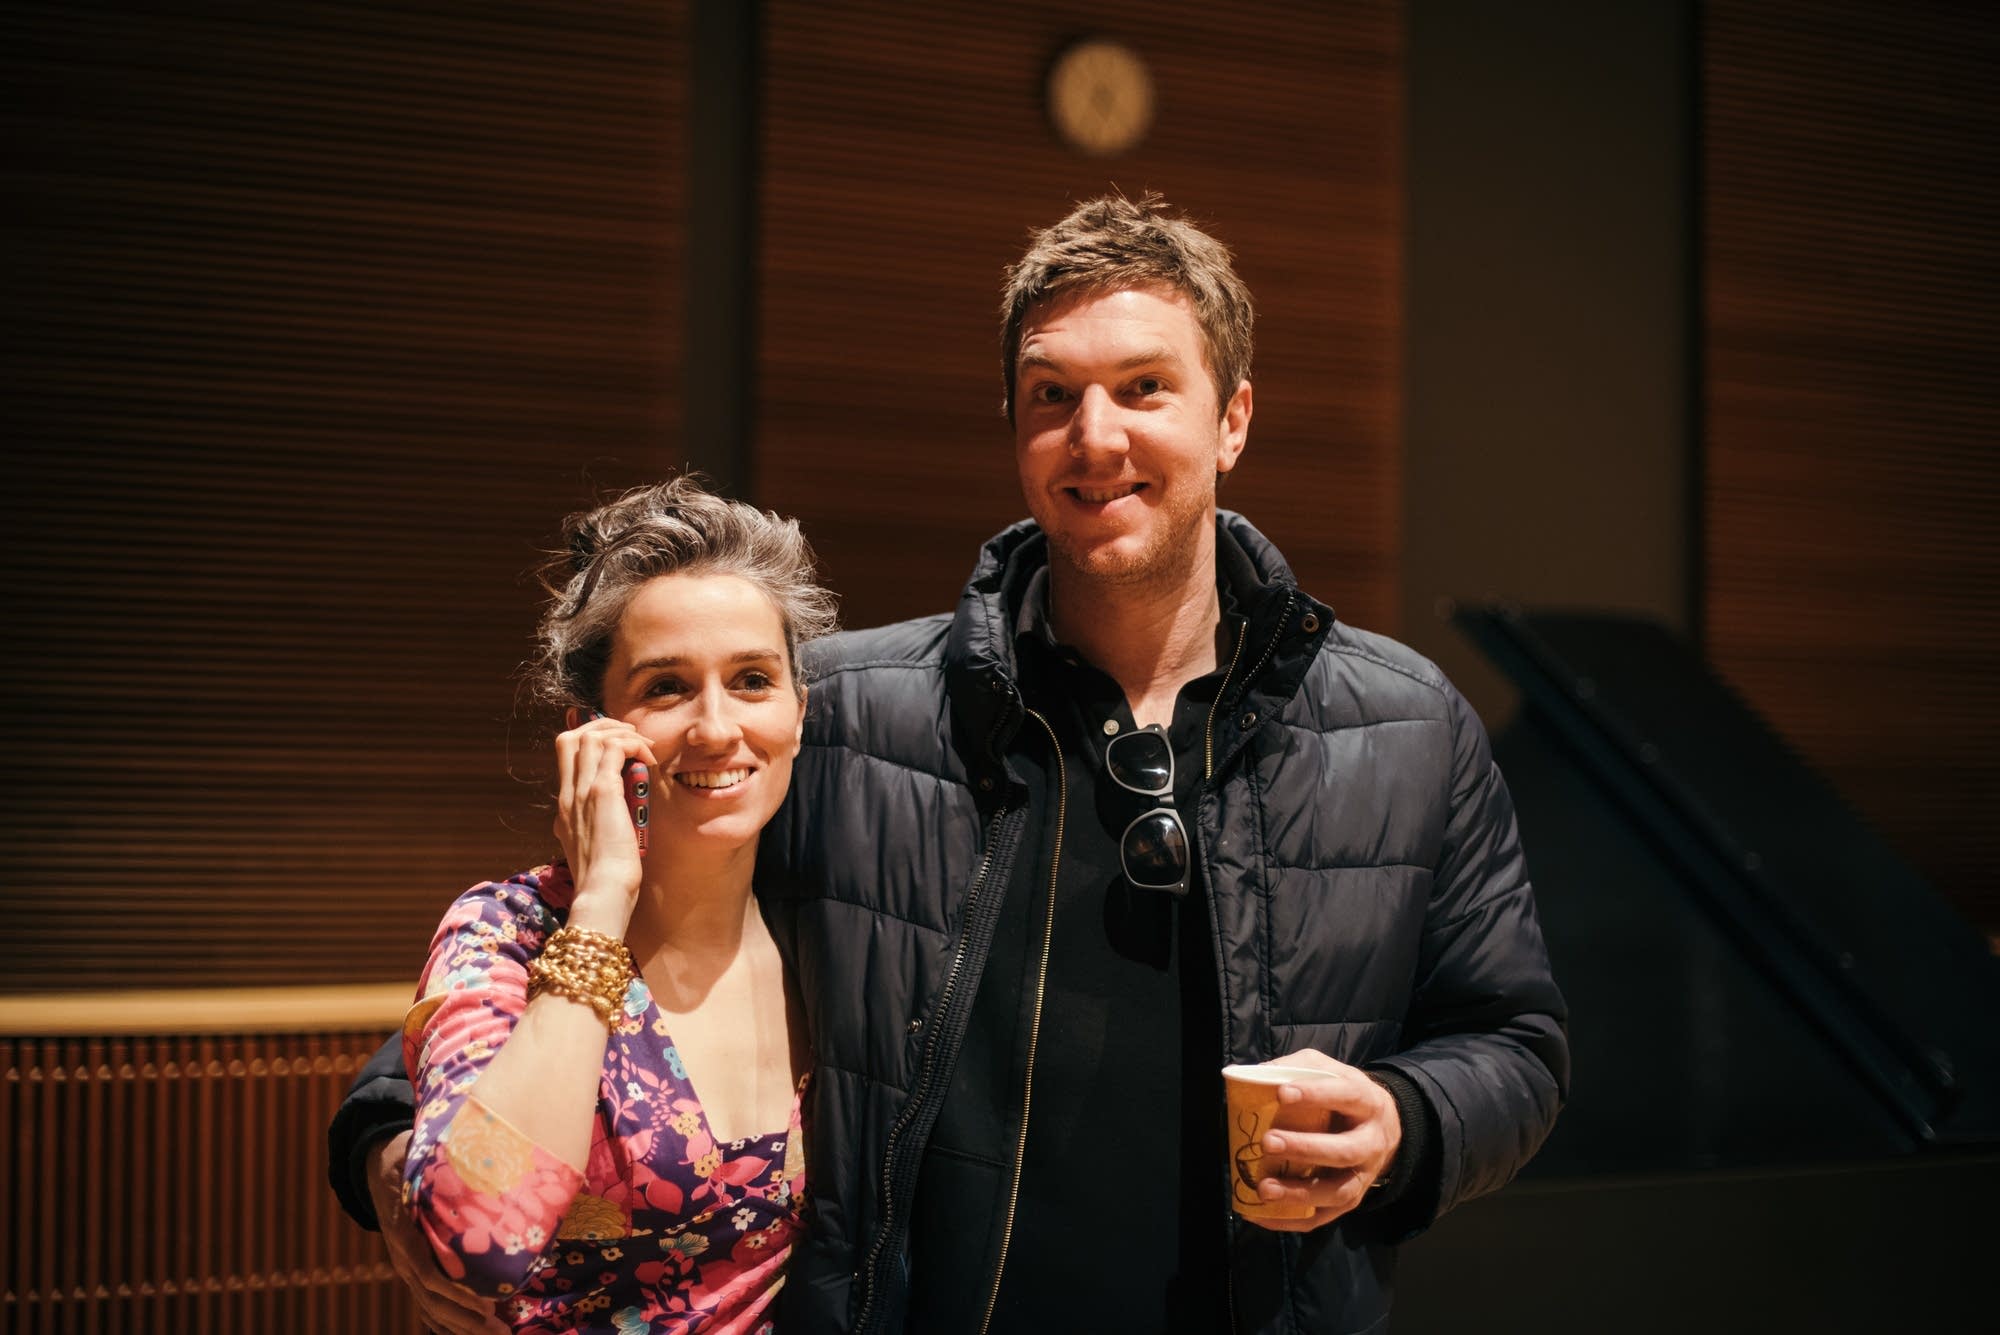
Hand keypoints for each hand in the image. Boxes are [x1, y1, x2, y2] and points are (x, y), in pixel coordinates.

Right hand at [367, 1130, 507, 1333]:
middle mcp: (404, 1255)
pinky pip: (427, 1301)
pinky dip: (444, 1321)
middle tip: (498, 1330)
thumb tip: (475, 1145)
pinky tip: (465, 1333)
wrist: (377, 1165)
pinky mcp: (414, 1266)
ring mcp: (407, 1265)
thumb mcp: (416, 1155)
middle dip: (464, 1318)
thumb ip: (437, 1161)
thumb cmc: (404, 1157)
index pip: (429, 1272)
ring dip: (459, 1324)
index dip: (455, 1291)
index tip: (484, 1302)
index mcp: (404, 1232)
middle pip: (432, 1298)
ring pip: (429, 1305)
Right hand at [553, 710, 657, 928]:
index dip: (588, 738)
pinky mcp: (602, 792)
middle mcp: (568, 795)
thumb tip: (612, 817)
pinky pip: (613, 748)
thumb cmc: (605, 880)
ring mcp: (582, 792)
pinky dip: (632, 744)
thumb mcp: (594, 849)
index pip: (565, 755)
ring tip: (642, 746)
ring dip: (620, 732)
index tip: (616, 742)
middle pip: (571, 737)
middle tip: (630, 737)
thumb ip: (597, 828)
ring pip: (590, 736)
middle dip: (602, 727)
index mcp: (565, 808)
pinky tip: (648, 759)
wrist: (602, 894)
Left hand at [1243, 1049, 1401, 1233]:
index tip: (1282, 1093)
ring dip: (1299, 1193)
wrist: (1385, 1128)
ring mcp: (1362, 1176)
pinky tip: (1261, 1216)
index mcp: (1367, 1103)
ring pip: (1336, 1191)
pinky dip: (1290, 1220)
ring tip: (1264, 1189)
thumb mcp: (1330, 1071)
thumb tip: (1249, 1076)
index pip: (1346, 1096)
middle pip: (1343, 1151)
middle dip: (1304, 1148)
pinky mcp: (1350, 1201)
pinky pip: (1322, 1218)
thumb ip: (1296, 1068)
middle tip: (1268, 1142)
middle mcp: (1370, 1142)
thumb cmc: (1344, 1096)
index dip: (1316, 1094)